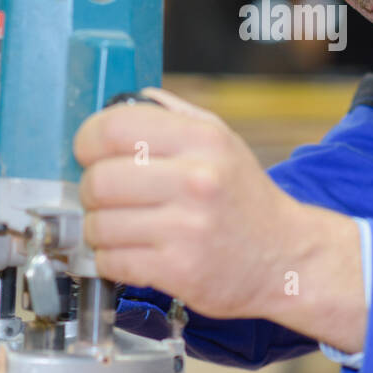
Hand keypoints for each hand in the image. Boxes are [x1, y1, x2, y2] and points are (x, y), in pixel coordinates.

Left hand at [74, 87, 325, 320]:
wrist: (286, 256)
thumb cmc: (244, 198)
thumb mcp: (222, 140)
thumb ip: (172, 114)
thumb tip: (121, 101)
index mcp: (202, 140)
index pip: (112, 128)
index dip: (87, 141)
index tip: (89, 153)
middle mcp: (196, 180)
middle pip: (98, 180)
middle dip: (90, 191)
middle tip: (106, 198)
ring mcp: (187, 228)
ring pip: (99, 225)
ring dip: (99, 230)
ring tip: (122, 228)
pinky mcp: (178, 271)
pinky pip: (111, 262)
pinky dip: (111, 260)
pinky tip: (133, 252)